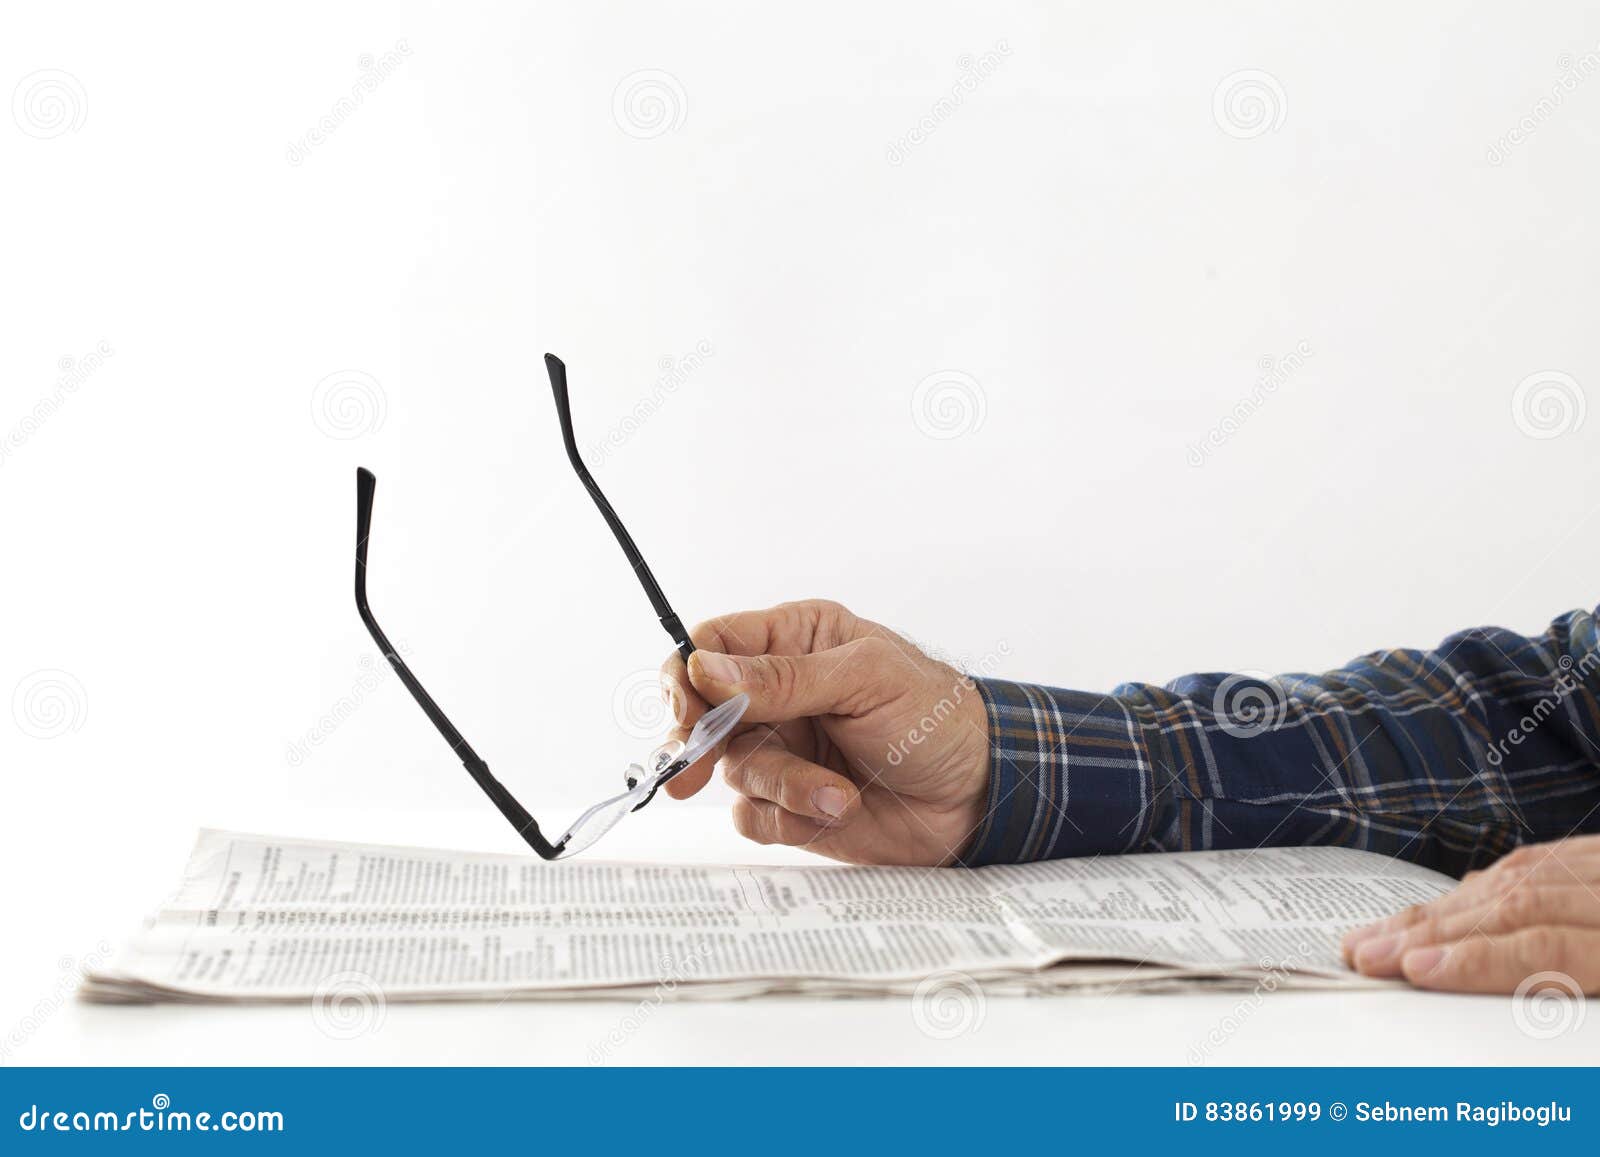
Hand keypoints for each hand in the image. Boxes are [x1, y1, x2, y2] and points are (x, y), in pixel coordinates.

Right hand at [658, 600, 991, 865]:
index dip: (687, 675)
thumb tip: (704, 669)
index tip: (689, 709)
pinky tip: (837, 808)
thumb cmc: (935, 718)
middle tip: (693, 768)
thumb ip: (783, 677)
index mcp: (795, 640)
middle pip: (703, 712)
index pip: (713, 644)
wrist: (977, 796)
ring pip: (732, 768)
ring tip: (837, 793)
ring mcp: (783, 749)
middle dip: (702, 742)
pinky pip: (753, 815)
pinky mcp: (790, 803)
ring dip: (783, 784)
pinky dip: (789, 816)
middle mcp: (780, 694)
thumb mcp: (865, 678)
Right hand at [1341, 835, 1599, 992]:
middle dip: (1433, 932)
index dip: (1477, 960)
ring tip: (1384, 932)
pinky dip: (1487, 880)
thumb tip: (1470, 986)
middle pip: (1517, 907)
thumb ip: (1559, 974)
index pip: (1548, 948)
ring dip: (1443, 908)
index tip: (1413, 970)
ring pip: (1516, 878)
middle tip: (1369, 953)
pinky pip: (1541, 858)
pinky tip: (1454, 898)